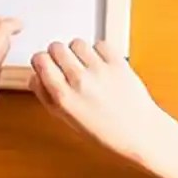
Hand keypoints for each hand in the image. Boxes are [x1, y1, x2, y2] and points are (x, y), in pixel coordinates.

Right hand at [29, 40, 177, 177]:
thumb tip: (36, 76)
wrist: (140, 133)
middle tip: (66, 64)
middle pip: (56, 47)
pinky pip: (100, 44)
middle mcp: (80, 81)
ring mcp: (99, 70)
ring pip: (77, 43)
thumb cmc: (107, 134)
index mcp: (64, 98)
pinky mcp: (118, 63)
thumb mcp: (68, 121)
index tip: (47, 64)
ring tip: (86, 65)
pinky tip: (102, 64)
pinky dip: (99, 51)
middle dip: (58, 54)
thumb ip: (48, 98)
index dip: (42, 62)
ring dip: (78, 51)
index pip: (40, 61)